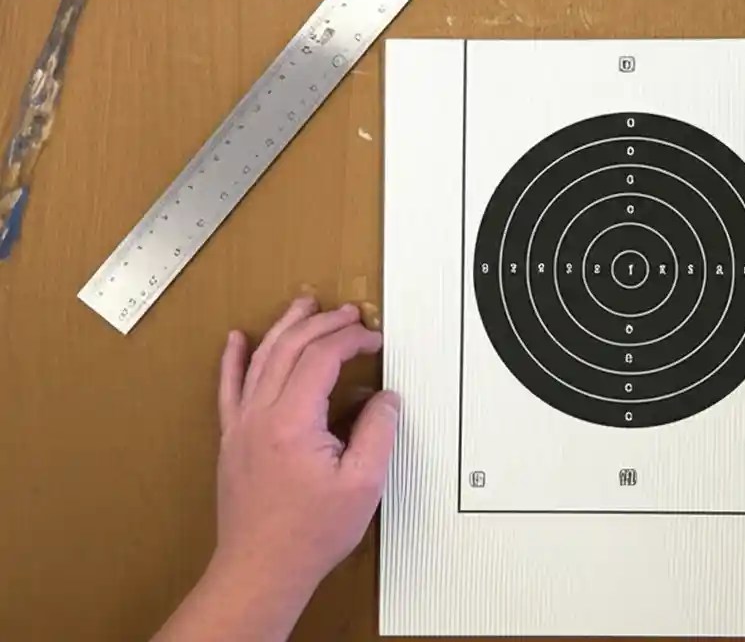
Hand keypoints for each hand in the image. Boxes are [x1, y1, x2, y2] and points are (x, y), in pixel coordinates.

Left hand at [214, 297, 400, 589]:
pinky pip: (229, 388)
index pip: (322, 357)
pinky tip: (236, 340)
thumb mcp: (363, 484)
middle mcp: (261, 415)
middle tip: (349, 313)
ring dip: (285, 327)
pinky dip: (234, 360)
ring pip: (261, 359)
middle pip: (290, 348)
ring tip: (303, 306)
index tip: (374, 340)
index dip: (351, 340)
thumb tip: (385, 399)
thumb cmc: (309, 533)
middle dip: (323, 323)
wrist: (262, 567)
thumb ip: (378, 432)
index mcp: (293, 421)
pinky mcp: (233, 440)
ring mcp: (242, 426)